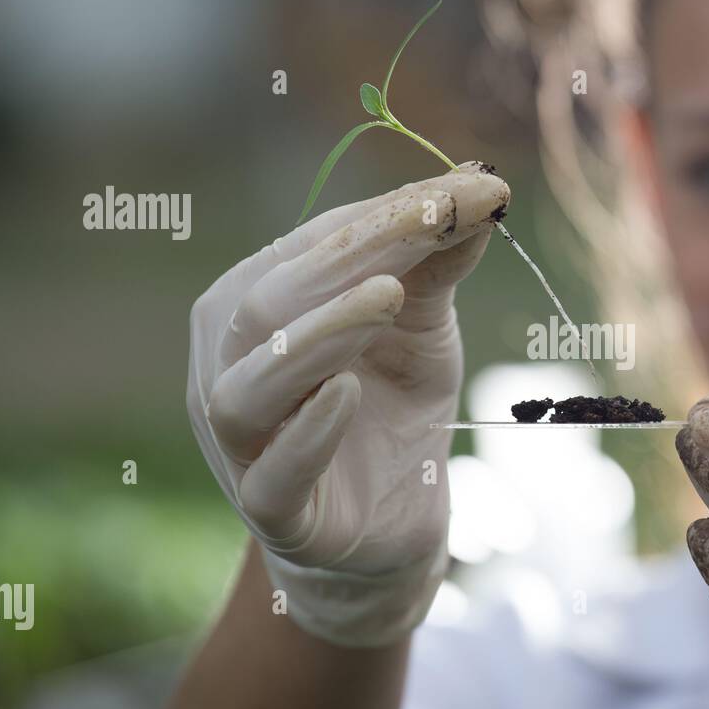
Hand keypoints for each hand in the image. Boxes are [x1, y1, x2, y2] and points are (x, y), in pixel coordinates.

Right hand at [187, 163, 509, 646]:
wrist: (390, 525)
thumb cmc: (392, 409)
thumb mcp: (423, 328)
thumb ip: (436, 263)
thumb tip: (479, 183)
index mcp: (256, 307)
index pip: (312, 248)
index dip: (389, 215)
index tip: (476, 189)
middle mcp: (229, 368)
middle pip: (268, 302)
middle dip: (356, 257)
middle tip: (437, 223)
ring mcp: (242, 446)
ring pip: (250, 385)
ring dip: (319, 335)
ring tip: (386, 297)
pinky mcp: (272, 514)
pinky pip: (273, 475)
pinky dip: (308, 432)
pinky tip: (350, 394)